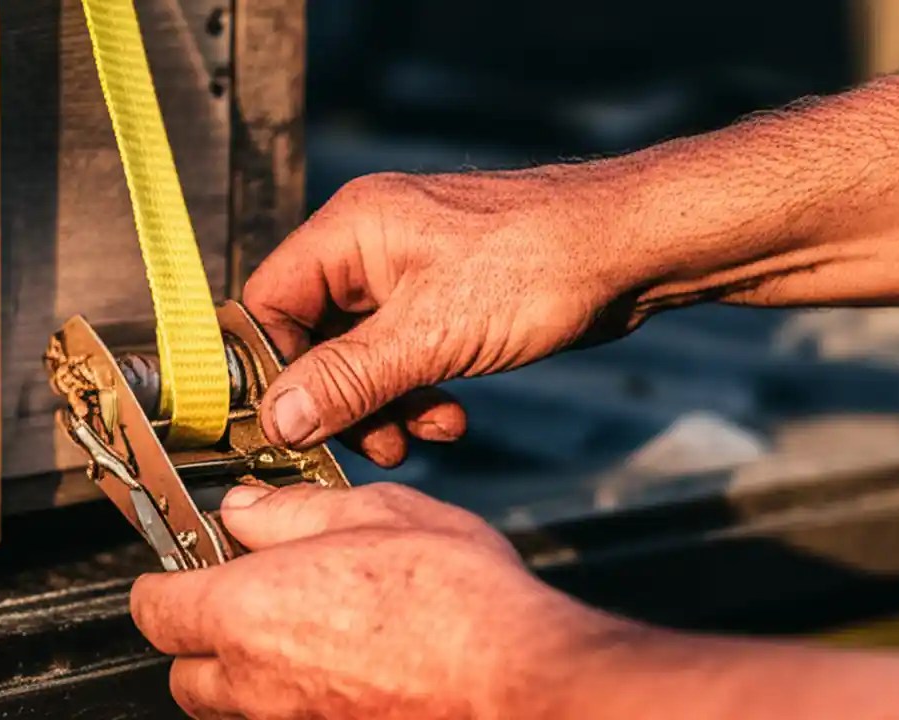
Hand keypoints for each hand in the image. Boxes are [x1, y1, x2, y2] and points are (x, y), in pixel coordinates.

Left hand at [130, 483, 614, 718]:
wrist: (520, 684)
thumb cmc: (459, 602)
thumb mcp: (378, 514)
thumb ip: (295, 512)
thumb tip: (246, 509)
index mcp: (248, 611)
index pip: (153, 607)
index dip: (166, 582)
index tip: (188, 566)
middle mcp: (255, 683)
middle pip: (184, 672)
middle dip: (202, 636)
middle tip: (251, 598)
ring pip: (234, 708)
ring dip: (248, 673)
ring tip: (307, 633)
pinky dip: (295, 700)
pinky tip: (345, 667)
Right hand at [244, 168, 639, 466]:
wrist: (630, 250)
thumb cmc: (538, 263)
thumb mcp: (430, 334)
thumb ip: (347, 379)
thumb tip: (278, 419)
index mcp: (349, 232)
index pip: (268, 304)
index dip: (271, 369)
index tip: (286, 425)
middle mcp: (370, 247)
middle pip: (313, 337)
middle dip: (340, 400)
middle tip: (367, 445)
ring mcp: (409, 273)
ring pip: (362, 356)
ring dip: (384, 405)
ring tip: (422, 434)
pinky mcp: (444, 300)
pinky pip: (404, 355)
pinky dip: (417, 392)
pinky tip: (451, 417)